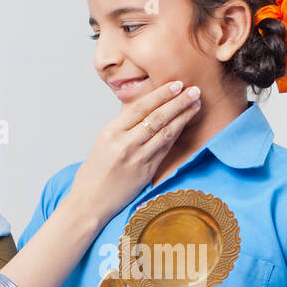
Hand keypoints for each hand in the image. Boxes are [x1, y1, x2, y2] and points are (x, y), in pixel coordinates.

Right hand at [66, 81, 201, 224]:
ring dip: (183, 117)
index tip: (176, 84)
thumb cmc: (95, 172)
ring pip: (166, 132)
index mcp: (111, 132)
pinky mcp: (146, 172)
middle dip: (178, 102)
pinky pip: (165, 149)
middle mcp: (125, 143)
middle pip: (157, 117)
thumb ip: (123, 126)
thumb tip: (143, 108)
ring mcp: (137, 158)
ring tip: (196, 105)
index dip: (161, 94)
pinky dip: (177, 135)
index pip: (141, 107)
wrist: (90, 201)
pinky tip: (185, 125)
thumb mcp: (103, 141)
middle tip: (194, 90)